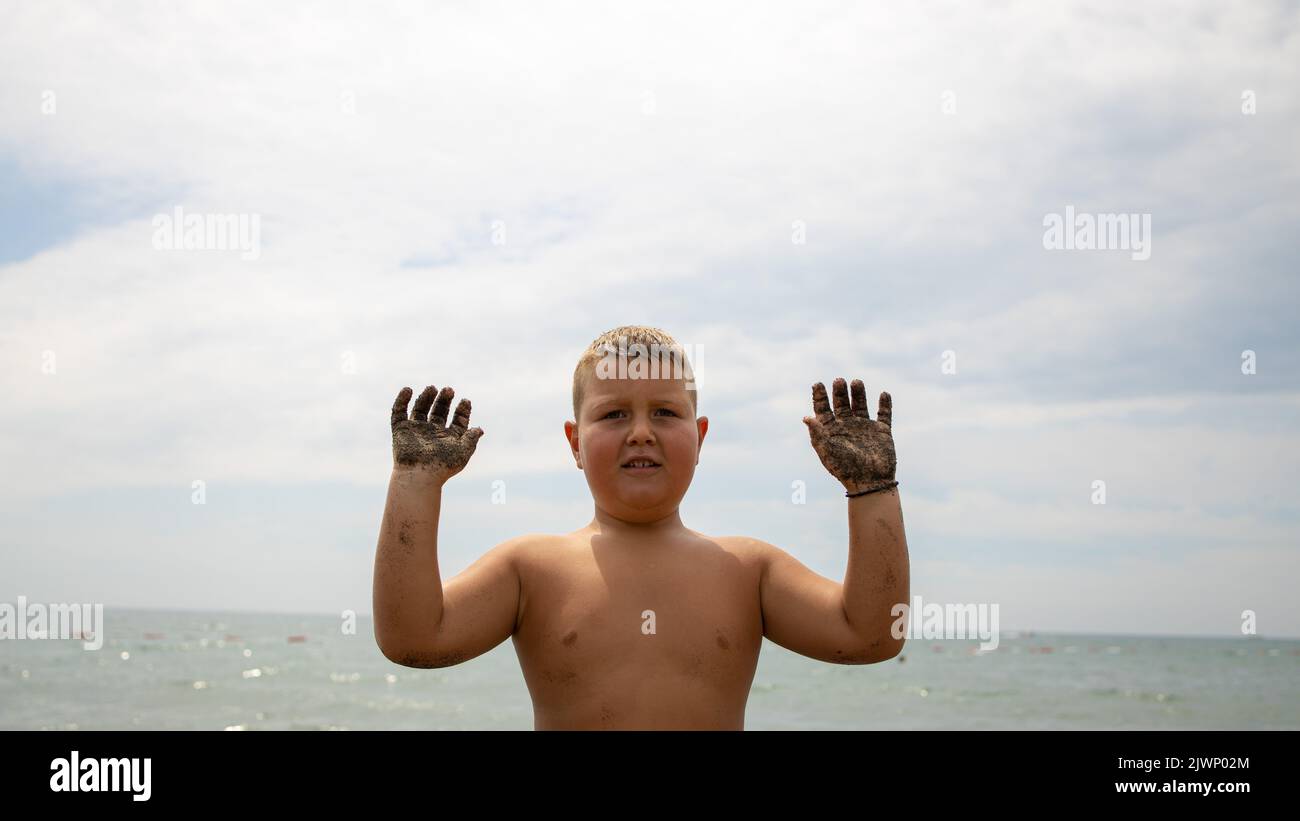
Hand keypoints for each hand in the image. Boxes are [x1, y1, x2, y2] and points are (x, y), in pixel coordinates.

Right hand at [390, 384, 483, 478]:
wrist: (419, 475)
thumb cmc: (443, 466)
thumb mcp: (463, 451)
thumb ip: (471, 438)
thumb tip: (480, 429)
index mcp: (448, 438)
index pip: (457, 420)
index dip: (462, 410)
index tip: (466, 401)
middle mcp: (432, 432)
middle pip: (439, 411)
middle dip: (444, 400)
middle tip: (449, 390)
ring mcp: (416, 430)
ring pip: (420, 409)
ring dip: (426, 397)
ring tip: (432, 388)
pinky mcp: (400, 430)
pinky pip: (398, 412)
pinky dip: (401, 400)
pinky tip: (408, 390)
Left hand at [803, 378, 895, 493]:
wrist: (870, 483)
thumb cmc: (846, 469)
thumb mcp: (828, 451)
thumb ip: (818, 434)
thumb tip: (806, 417)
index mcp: (832, 431)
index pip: (823, 409)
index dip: (819, 396)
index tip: (817, 384)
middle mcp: (847, 427)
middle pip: (841, 403)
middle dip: (839, 391)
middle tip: (838, 380)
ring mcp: (865, 428)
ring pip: (860, 405)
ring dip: (858, 393)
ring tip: (856, 382)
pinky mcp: (882, 432)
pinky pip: (884, 415)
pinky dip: (885, 405)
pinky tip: (884, 394)